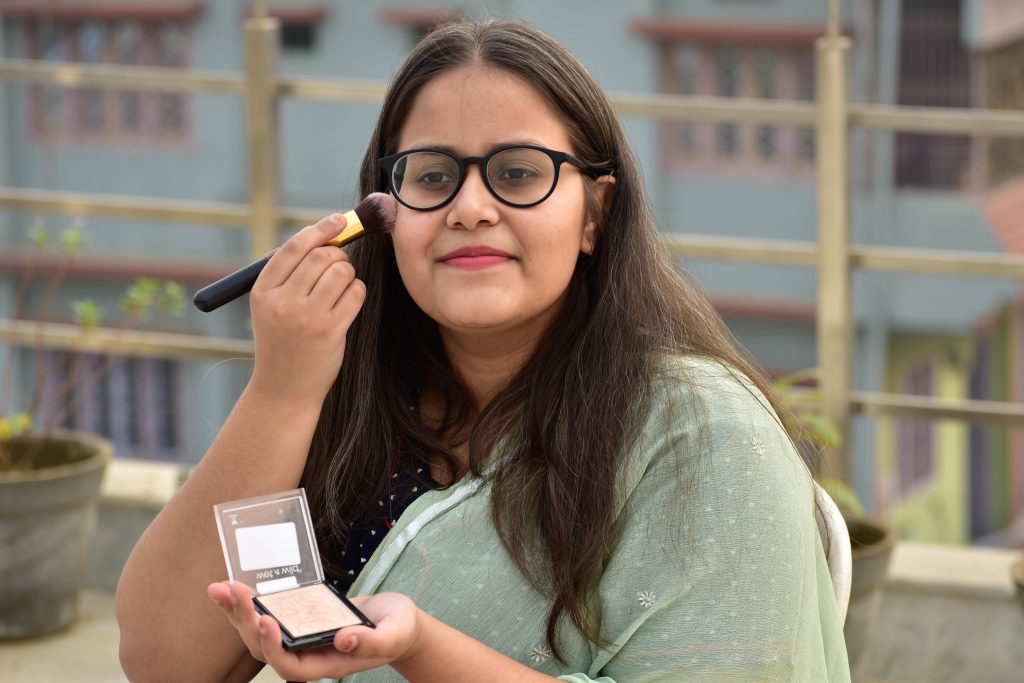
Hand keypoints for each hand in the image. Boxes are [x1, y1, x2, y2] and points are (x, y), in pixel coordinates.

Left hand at [208, 582, 420, 680]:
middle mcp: (308, 655)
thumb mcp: (393, 633)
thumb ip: (371, 641)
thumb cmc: (398, 629)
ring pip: (258, 633)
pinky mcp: (298, 620)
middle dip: (246, 621)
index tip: (267, 619)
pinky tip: (234, 587)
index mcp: (328, 664)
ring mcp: (300, 638)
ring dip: (237, 612)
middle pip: (264, 648)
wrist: (396, 622)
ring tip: (220, 587)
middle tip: (233, 590)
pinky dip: (248, 603)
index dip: (273, 647)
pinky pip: (267, 615)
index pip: (290, 666)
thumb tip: (344, 640)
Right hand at [248, 213, 365, 402]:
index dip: (319, 229)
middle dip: (338, 254)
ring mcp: (306, 317)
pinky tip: (348, 303)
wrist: (283, 389)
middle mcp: (282, 302)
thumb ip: (289, 273)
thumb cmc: (282, 341)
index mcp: (263, 291)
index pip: (294, 247)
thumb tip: (325, 234)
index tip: (338, 221)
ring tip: (341, 288)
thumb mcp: (270, 307)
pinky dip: (357, 292)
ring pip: (341, 272)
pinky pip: (355, 293)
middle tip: (339, 265)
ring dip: (349, 274)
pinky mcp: (330, 331)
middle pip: (322, 256)